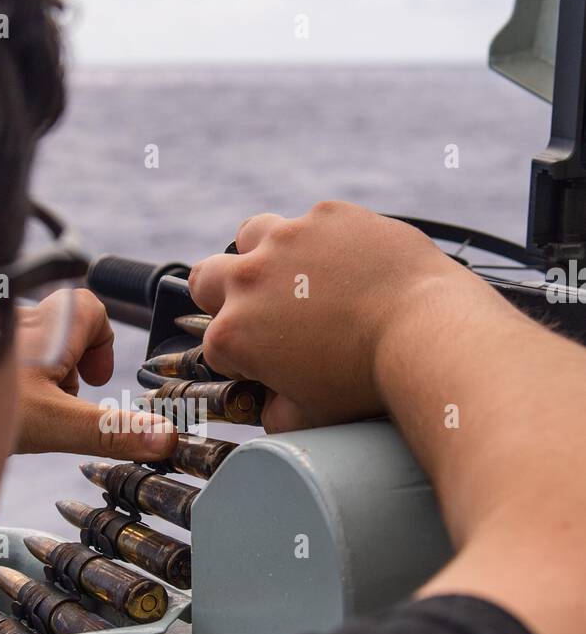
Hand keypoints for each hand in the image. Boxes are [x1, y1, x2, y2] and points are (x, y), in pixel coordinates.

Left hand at [15, 289, 175, 459]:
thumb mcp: (53, 425)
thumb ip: (110, 430)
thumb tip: (165, 436)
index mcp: (46, 325)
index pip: (89, 307)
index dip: (102, 342)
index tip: (97, 380)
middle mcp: (16, 322)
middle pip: (63, 332)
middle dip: (70, 372)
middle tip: (63, 404)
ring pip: (34, 351)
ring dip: (42, 382)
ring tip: (31, 413)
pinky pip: (6, 366)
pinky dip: (15, 390)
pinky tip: (3, 414)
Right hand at [188, 201, 463, 429]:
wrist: (427, 333)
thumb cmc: (367, 383)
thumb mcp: (309, 418)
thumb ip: (274, 412)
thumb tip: (270, 405)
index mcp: (235, 333)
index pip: (213, 345)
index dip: (238, 358)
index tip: (265, 363)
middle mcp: (250, 278)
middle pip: (206, 277)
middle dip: (222, 295)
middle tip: (262, 313)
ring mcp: (289, 238)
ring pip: (253, 235)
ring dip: (264, 254)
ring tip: (297, 276)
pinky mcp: (330, 215)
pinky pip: (315, 223)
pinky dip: (326, 243)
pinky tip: (354, 267)